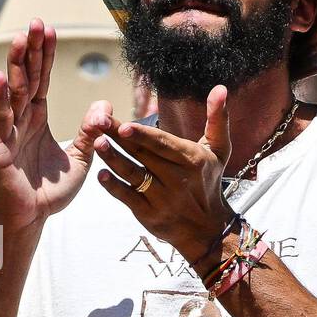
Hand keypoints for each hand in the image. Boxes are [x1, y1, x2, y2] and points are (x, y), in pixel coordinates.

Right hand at [0, 19, 97, 233]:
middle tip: (35, 21)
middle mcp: (20, 120)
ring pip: (13, 92)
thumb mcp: (81, 159)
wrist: (30, 219)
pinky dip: (0, 98)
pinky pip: (0, 119)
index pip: (41, 80)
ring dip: (16, 64)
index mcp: (36, 119)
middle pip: (26, 77)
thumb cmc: (50, 192)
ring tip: (20, 38)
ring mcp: (8, 132)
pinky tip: (0, 76)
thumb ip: (90, 132)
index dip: (45, 55)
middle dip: (31, 50)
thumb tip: (105, 106)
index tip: (50, 30)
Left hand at [93, 84, 234, 267]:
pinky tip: (101, 174)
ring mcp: (162, 198)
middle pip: (142, 155)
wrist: (207, 228)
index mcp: (191, 160)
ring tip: (96, 144)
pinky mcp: (149, 214)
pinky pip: (128, 198)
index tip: (124, 125)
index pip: (162, 144)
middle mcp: (176, 179)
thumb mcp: (219, 150)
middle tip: (98, 122)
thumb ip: (217, 118)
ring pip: (133, 175)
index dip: (142, 135)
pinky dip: (114, 187)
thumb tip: (220, 88)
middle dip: (118, 138)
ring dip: (113, 159)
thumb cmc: (209, 181)